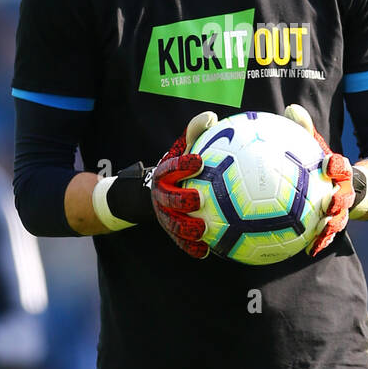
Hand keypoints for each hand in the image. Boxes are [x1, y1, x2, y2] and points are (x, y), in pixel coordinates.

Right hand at [150, 111, 217, 258]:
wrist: (154, 191)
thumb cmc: (178, 166)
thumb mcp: (183, 147)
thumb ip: (196, 132)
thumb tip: (212, 116)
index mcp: (164, 172)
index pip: (171, 167)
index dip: (182, 165)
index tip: (198, 161)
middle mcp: (161, 194)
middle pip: (168, 198)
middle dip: (182, 199)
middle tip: (199, 199)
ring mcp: (164, 214)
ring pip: (173, 223)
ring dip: (187, 229)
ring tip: (203, 231)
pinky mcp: (170, 230)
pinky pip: (180, 242)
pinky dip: (191, 248)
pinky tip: (206, 252)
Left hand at [283, 103, 354, 256]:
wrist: (359, 187)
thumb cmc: (330, 164)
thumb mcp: (320, 145)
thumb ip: (307, 130)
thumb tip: (291, 108)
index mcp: (343, 172)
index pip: (343, 167)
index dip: (338, 165)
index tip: (331, 163)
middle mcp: (346, 193)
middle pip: (345, 197)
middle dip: (339, 201)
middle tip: (330, 204)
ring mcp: (343, 211)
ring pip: (340, 220)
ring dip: (331, 227)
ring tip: (321, 233)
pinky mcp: (335, 225)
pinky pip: (327, 235)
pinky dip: (319, 242)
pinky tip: (308, 250)